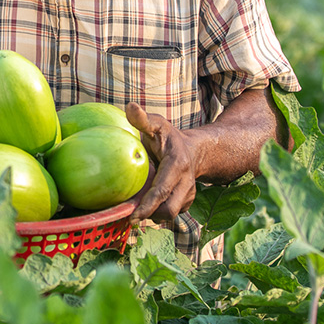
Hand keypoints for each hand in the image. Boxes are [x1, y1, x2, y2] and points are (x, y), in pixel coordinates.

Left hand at [124, 101, 201, 221]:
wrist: (194, 150)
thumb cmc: (169, 137)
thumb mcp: (158, 125)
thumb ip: (143, 119)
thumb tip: (129, 107)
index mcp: (178, 165)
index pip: (163, 190)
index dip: (148, 205)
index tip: (133, 216)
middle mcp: (186, 182)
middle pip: (169, 210)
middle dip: (150, 214)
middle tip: (130, 213)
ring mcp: (188, 194)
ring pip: (170, 214)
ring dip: (153, 213)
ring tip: (139, 203)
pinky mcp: (186, 202)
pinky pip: (171, 212)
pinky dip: (158, 211)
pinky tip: (148, 201)